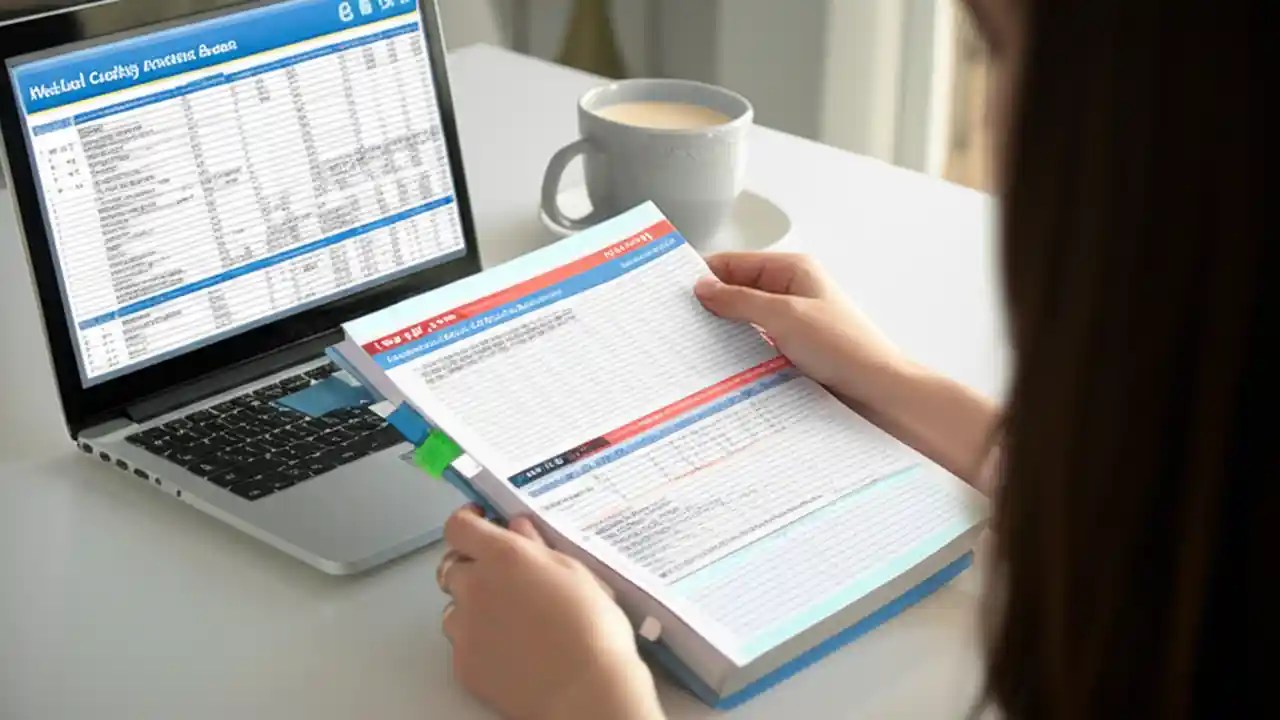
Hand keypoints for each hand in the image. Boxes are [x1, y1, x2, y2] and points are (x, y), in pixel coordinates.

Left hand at [438, 507, 664, 719]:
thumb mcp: (577, 574)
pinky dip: (479, 643)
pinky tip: (512, 652)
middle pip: (453, 567)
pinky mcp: (463, 664)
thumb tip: (518, 527)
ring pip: (455, 608)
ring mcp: (464, 628)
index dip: (467, 522)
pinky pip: (462, 644)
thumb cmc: (593, 630)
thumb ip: (539, 547)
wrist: (586, 692)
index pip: (458, 526)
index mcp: (504, 557)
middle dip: (474, 569)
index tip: (480, 523)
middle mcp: (475, 587)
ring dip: (473, 608)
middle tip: (506, 581)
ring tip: (513, 624)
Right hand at [694, 252, 906, 407]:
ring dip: (721, 330)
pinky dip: (736, 349)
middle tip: (673, 321)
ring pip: (742, 319)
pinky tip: (716, 363)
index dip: (703, 274)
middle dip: (708, 304)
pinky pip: (753, 342)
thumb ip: (741, 300)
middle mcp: (790, 291)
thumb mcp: (786, 317)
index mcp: (792, 270)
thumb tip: (702, 288)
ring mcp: (790, 321)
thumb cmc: (844, 348)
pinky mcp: (790, 348)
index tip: (669, 289)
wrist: (878, 390)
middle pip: (735, 290)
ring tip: (688, 343)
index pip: (734, 263)